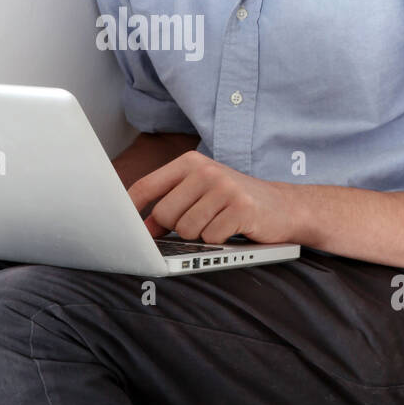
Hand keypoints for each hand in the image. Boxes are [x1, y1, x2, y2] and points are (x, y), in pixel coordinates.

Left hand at [126, 150, 297, 244]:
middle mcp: (206, 170)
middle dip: (176, 228)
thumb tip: (138, 229)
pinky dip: (219, 241)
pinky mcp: (240, 208)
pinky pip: (211, 238)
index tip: (119, 227)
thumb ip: (170, 203)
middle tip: (199, 224)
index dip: (130, 210)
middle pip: (164, 214)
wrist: (284, 207)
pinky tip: (232, 230)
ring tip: (218, 225)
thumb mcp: (201, 192)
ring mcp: (224, 188)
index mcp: (190, 162)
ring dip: (200, 236)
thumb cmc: (235, 202)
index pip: (146, 186)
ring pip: (187, 229)